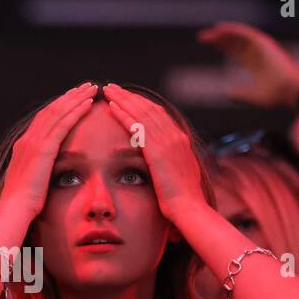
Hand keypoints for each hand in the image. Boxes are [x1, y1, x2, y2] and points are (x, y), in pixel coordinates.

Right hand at [0, 83, 97, 219]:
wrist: (13, 210)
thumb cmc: (22, 204)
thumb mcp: (30, 182)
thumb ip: (37, 171)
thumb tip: (44, 173)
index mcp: (23, 146)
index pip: (44, 119)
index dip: (60, 106)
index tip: (74, 98)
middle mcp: (27, 139)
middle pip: (52, 110)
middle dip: (70, 96)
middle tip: (86, 86)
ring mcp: (34, 143)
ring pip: (58, 112)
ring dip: (76, 98)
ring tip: (91, 88)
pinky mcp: (43, 149)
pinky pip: (62, 124)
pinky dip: (76, 111)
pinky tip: (88, 103)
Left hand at [102, 83, 205, 225]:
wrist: (190, 211)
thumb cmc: (183, 203)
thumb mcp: (177, 178)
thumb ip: (169, 166)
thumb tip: (161, 166)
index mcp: (181, 141)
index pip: (158, 115)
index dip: (141, 104)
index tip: (126, 98)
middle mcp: (176, 137)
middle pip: (149, 108)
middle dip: (129, 96)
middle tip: (113, 87)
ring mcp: (168, 142)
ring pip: (142, 112)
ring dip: (123, 100)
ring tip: (108, 91)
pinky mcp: (158, 151)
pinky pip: (138, 127)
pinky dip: (124, 114)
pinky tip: (112, 107)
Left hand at [197, 22, 298, 108]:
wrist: (290, 92)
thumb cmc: (275, 96)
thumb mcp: (252, 97)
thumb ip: (239, 94)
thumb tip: (227, 93)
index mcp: (257, 63)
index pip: (238, 51)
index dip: (224, 46)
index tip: (209, 43)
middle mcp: (259, 53)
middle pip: (236, 42)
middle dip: (219, 39)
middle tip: (202, 37)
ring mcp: (262, 47)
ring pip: (239, 36)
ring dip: (222, 33)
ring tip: (207, 34)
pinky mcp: (264, 43)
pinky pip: (245, 33)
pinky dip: (232, 30)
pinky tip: (219, 29)